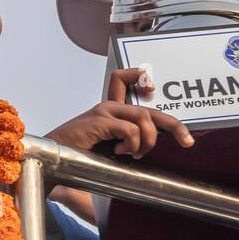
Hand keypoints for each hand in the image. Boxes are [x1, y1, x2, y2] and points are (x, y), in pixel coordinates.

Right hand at [45, 67, 193, 157]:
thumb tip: (146, 150)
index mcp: (110, 112)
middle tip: (188, 141)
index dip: (140, 77)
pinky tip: (120, 152)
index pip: (123, 80)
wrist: (50, 162)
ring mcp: (104, 111)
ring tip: (136, 154)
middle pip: (147, 106)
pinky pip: (130, 129)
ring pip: (143, 118)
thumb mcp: (106, 151)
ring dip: (148, 140)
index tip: (152, 87)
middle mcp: (108, 107)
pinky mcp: (98, 120)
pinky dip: (132, 143)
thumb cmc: (77, 159)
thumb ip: (124, 145)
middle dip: (174, 124)